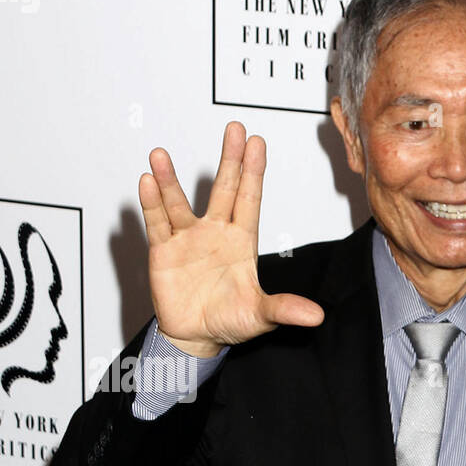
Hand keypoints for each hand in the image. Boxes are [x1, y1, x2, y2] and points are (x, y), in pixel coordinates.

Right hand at [138, 121, 323, 357]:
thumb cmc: (230, 321)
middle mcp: (215, 233)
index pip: (249, 200)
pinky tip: (147, 181)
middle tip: (235, 128)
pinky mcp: (163, 251)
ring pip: (179, 202)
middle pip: (223, 189)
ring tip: (160, 155)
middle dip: (229, 159)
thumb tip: (317, 316)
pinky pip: (157, 223)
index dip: (253, 172)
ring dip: (170, 179)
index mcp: (242, 242)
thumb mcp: (260, 316)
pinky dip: (151, 203)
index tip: (257, 142)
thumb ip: (284, 309)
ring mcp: (188, 239)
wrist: (196, 337)